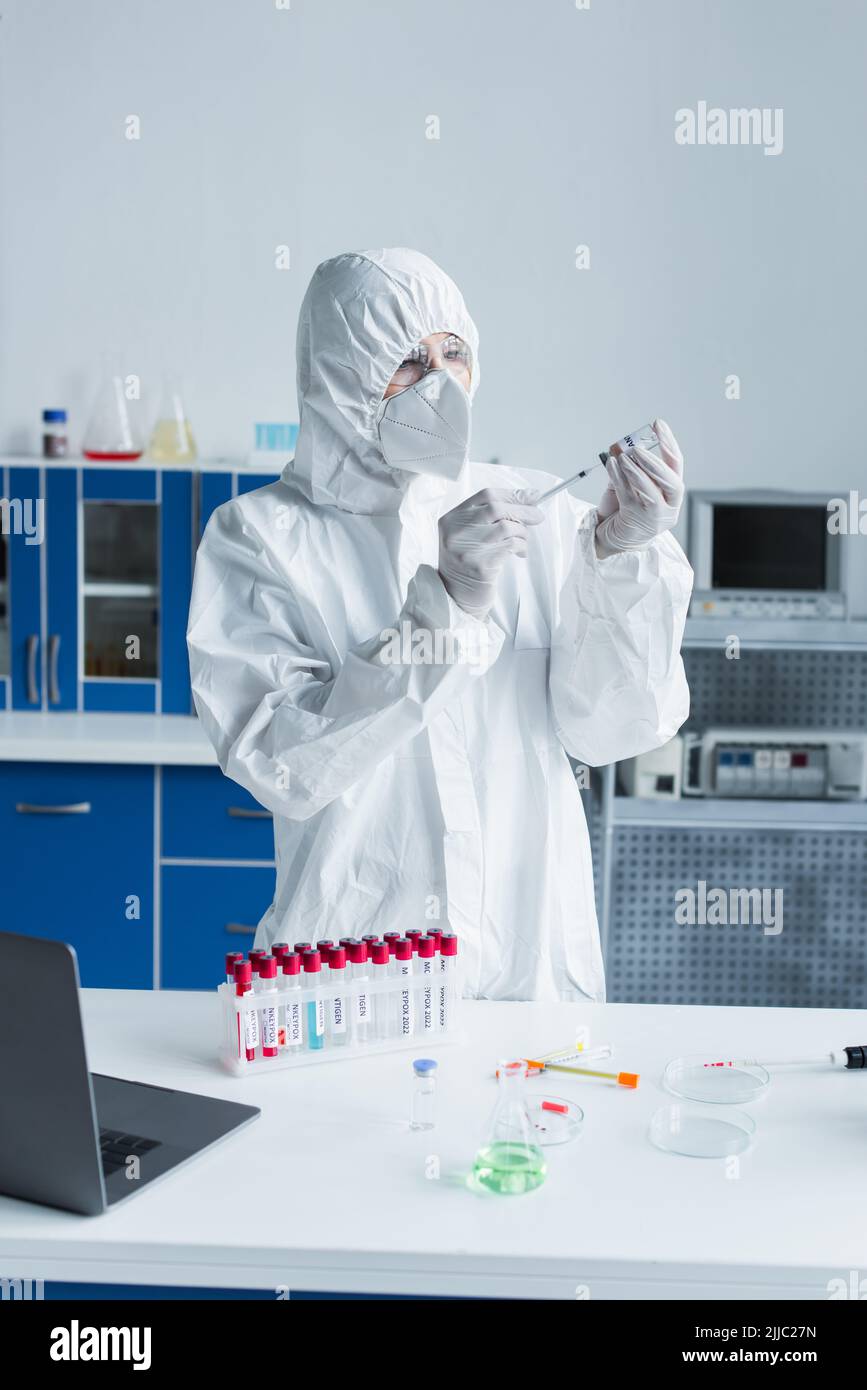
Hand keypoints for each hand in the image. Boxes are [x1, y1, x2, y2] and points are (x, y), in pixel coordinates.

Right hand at [438, 488, 543, 618]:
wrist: (457, 596)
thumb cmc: (469, 562)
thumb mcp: (472, 534)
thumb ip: (493, 516)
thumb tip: (529, 497)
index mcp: (451, 519)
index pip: (486, 495)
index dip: (512, 494)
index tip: (532, 496)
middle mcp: (455, 532)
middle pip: (496, 508)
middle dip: (523, 510)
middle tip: (538, 516)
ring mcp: (466, 549)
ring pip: (505, 526)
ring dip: (522, 532)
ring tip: (523, 540)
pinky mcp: (480, 566)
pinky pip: (509, 546)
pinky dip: (521, 546)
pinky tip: (520, 552)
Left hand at [595, 418, 683, 554]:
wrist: (611, 537)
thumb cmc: (622, 510)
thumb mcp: (629, 484)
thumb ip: (630, 467)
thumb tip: (621, 446)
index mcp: (670, 493)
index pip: (676, 464)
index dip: (669, 443)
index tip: (659, 424)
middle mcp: (668, 506)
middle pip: (672, 482)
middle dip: (655, 463)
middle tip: (638, 448)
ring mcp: (654, 516)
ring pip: (650, 491)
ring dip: (635, 470)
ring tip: (622, 457)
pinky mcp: (636, 521)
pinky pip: (629, 496)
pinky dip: (619, 478)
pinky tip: (612, 465)